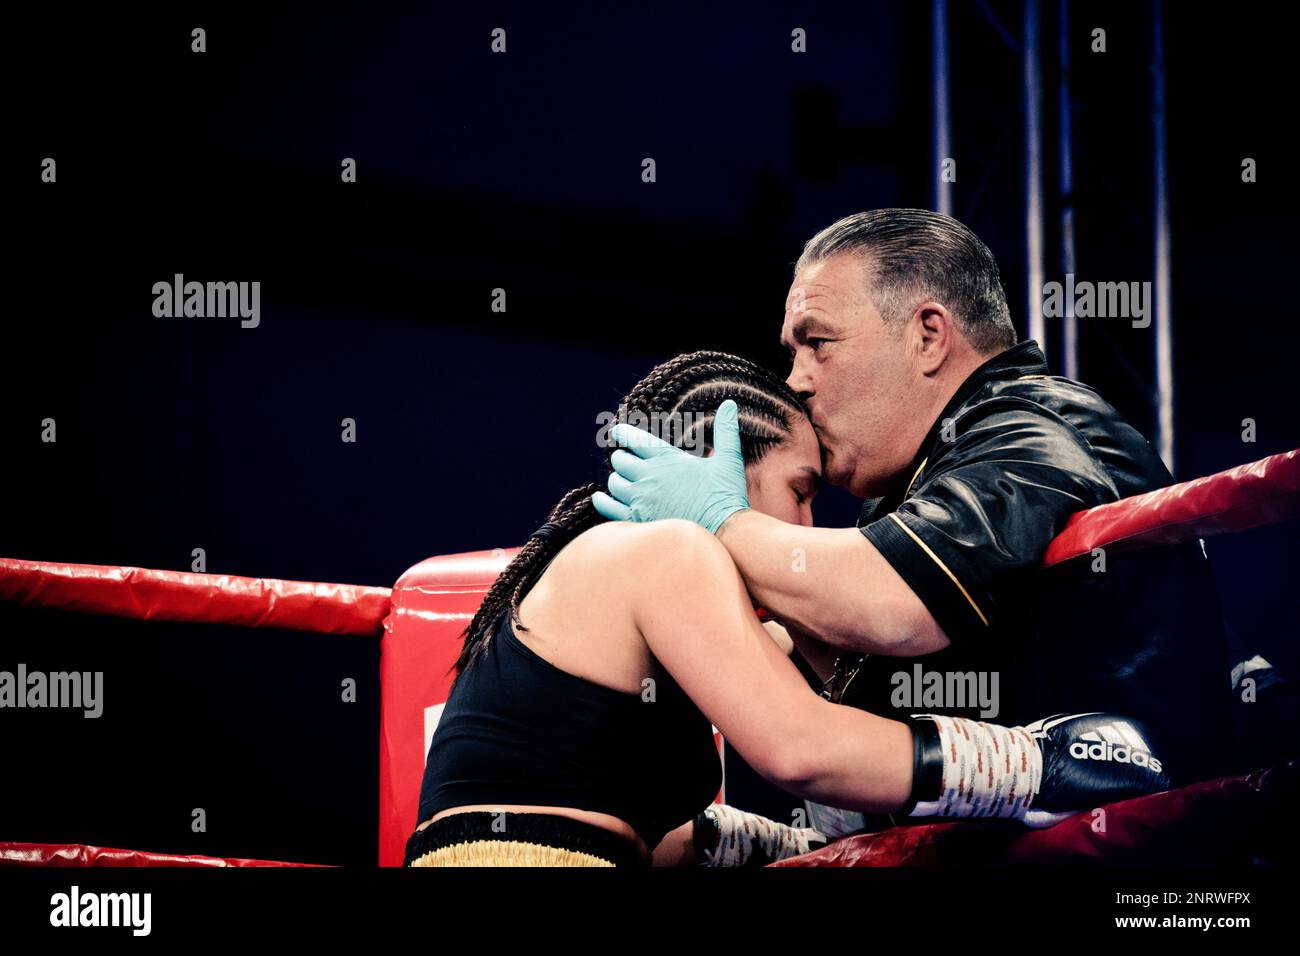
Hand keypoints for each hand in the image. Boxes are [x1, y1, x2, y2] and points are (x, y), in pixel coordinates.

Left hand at [592, 399, 748, 533]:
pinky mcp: (638, 520)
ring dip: (617, 480)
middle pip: (620, 461)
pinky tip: (603, 498)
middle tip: (625, 460)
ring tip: (623, 480)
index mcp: (667, 459)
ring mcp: (641, 499)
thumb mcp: (729, 460)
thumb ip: (725, 431)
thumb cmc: (725, 496)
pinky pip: (609, 508)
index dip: (622, 433)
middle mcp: (649, 476)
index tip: (617, 432)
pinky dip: (603, 501)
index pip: (634, 439)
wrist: (724, 532)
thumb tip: (729, 404)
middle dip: (622, 458)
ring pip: (614, 483)